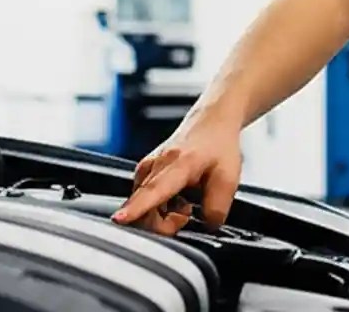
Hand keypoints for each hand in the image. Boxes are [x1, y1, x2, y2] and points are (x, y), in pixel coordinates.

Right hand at [111, 118, 242, 234]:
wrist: (211, 122)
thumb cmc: (218, 146)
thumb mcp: (229, 179)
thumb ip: (216, 209)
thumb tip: (205, 227)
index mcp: (178, 164)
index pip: (153, 191)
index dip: (136, 208)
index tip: (119, 218)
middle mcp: (155, 165)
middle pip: (143, 208)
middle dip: (163, 225)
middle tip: (187, 215)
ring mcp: (146, 168)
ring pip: (142, 207)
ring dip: (163, 217)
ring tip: (185, 204)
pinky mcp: (144, 172)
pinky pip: (144, 201)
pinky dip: (160, 208)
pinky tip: (177, 199)